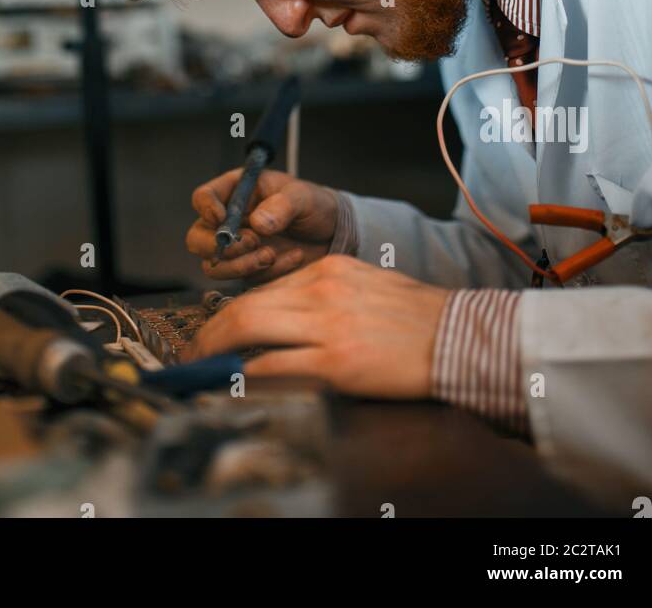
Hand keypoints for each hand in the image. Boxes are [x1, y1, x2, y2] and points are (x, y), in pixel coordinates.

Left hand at [184, 254, 450, 399]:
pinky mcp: (335, 361)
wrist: (459, 338)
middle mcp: (321, 289)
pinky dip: (246, 376)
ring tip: (202, 370)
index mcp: (329, 268)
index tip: (217, 332)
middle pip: (245, 307)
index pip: (264, 290)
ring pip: (248, 331)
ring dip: (216, 353)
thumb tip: (283, 321)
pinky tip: (235, 384)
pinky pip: (273, 366)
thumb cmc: (416, 319)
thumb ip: (324, 297)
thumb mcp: (364, 288)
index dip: (232, 314)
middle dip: (209, 334)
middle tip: (193, 353)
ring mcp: (326, 324)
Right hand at [186, 168, 339, 284]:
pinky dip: (269, 274)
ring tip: (272, 254)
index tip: (222, 218)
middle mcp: (230, 222)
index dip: (206, 209)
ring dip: (240, 265)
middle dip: (217, 246)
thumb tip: (258, 224)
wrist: (334, 233)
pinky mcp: (250, 272)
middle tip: (251, 243)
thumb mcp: (302, 196)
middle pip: (197, 239)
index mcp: (236, 193)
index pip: (203, 198)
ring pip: (214, 267)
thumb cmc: (313, 205)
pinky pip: (246, 281)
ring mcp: (237, 250)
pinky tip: (295, 258)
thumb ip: (281, 206)